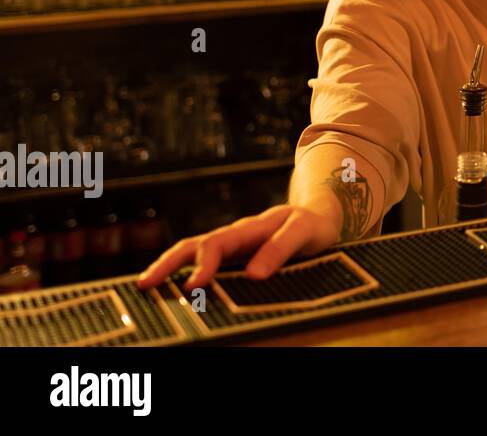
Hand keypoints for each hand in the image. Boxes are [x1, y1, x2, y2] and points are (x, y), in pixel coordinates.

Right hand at [136, 202, 340, 293]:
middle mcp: (235, 237)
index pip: (218, 244)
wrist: (320, 216)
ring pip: (192, 253)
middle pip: (193, 246)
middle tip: (144, 285)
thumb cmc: (312, 223)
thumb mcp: (305, 230)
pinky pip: (203, 264)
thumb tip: (253, 275)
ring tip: (145, 288)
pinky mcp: (234, 258)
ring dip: (168, 267)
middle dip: (167, 264)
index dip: (203, 265)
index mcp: (249, 228)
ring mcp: (232, 247)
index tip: (192, 287)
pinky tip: (172, 292)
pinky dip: (183, 274)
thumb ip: (281, 248)